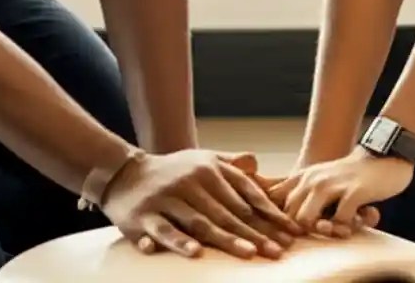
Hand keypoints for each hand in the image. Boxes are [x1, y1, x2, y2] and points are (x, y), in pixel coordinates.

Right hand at [101, 149, 304, 259]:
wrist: (123, 173)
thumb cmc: (172, 171)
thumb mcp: (202, 159)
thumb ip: (230, 164)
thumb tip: (258, 164)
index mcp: (209, 170)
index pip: (246, 194)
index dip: (270, 214)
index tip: (291, 232)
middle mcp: (190, 182)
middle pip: (228, 212)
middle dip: (255, 233)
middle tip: (278, 252)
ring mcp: (167, 199)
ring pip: (200, 222)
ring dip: (225, 239)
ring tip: (248, 254)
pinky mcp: (144, 216)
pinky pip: (163, 231)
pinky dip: (178, 243)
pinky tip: (195, 254)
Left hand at [270, 148, 410, 231]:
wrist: (384, 157)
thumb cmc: (350, 175)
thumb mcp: (320, 179)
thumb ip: (302, 194)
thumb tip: (279, 212)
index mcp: (302, 177)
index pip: (273, 199)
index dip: (276, 220)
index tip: (289, 233)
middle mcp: (312, 180)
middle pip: (287, 215)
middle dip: (299, 232)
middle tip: (319, 237)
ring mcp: (332, 185)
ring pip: (306, 219)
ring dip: (320, 231)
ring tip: (338, 231)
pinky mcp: (353, 192)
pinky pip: (340, 221)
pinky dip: (346, 229)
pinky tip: (356, 224)